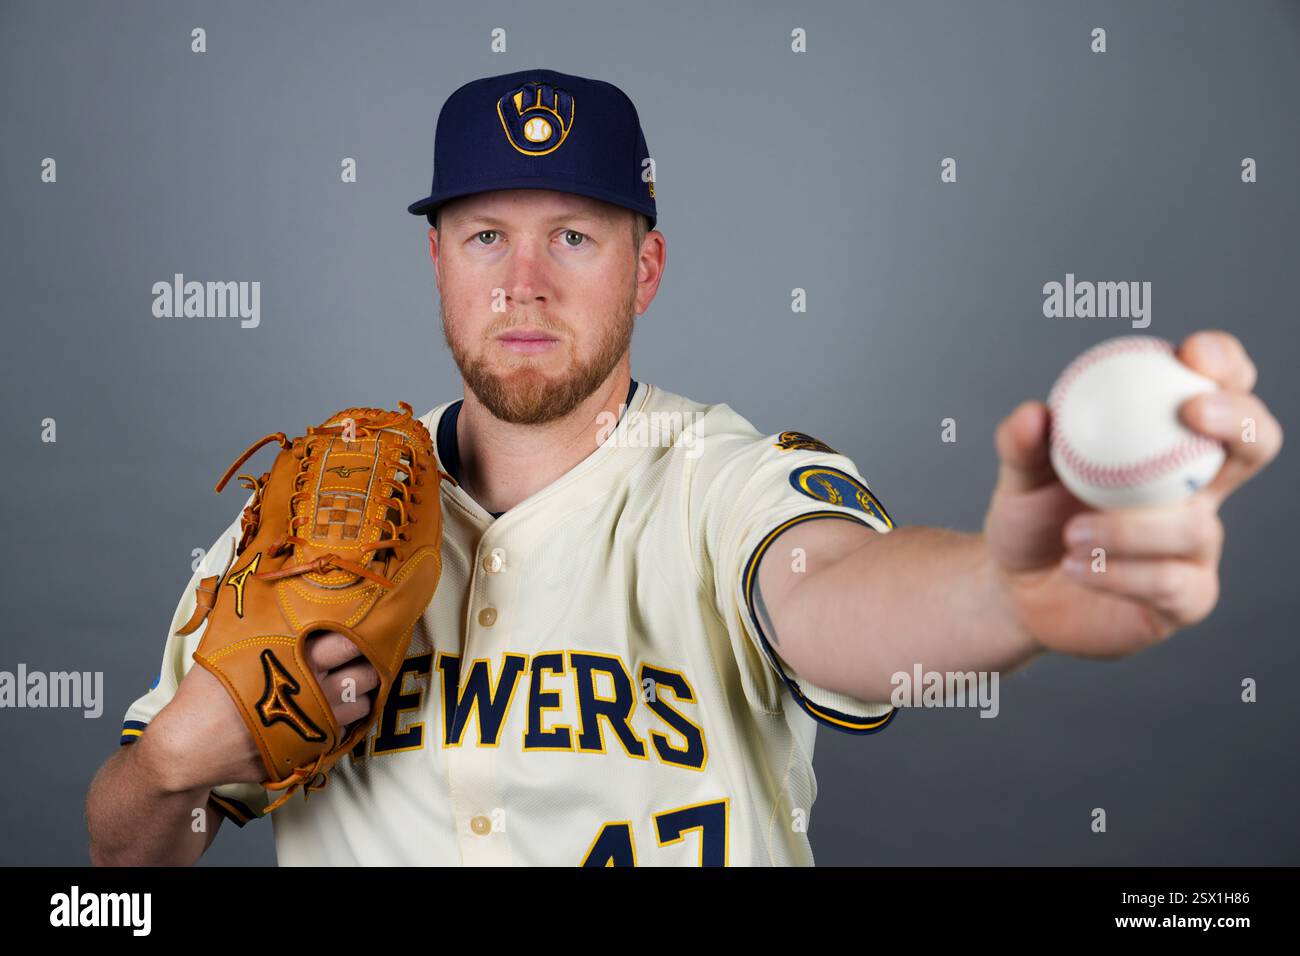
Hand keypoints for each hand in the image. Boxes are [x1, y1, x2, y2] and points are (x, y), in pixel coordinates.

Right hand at [137, 631, 379, 792]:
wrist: (189, 747)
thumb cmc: (206, 692)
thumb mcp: (228, 644)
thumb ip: (258, 619)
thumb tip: (263, 580)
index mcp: (296, 657)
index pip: (349, 638)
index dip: (362, 632)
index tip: (364, 626)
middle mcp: (315, 689)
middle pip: (368, 671)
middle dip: (371, 662)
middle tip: (363, 656)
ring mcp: (317, 722)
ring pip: (364, 703)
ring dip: (362, 693)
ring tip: (350, 683)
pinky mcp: (314, 748)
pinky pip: (350, 731)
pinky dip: (348, 720)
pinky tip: (335, 710)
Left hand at [983, 330, 1282, 657]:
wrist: (1016, 590)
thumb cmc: (1031, 519)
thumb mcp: (1019, 477)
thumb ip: (1022, 445)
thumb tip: (1034, 415)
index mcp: (1167, 442)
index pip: (1218, 386)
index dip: (1223, 363)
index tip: (1191, 354)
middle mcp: (1196, 488)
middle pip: (1253, 443)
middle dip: (1237, 419)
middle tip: (1189, 411)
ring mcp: (1197, 545)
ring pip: (1195, 527)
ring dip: (1132, 528)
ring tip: (1071, 532)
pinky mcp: (1187, 598)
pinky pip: (1169, 583)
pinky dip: (1119, 573)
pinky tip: (1075, 567)